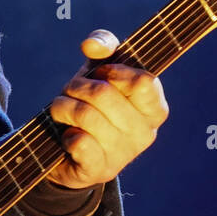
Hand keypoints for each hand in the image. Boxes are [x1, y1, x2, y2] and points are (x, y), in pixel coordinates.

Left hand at [44, 29, 169, 189]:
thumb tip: (92, 45)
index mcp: (154, 109)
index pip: (142, 82)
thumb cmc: (89, 103)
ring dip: (62, 106)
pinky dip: (66, 133)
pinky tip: (68, 136)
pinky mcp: (100, 170)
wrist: (65, 147)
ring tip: (62, 111)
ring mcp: (123, 154)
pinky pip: (80, 143)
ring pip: (85, 115)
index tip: (101, 74)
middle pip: (104, 94)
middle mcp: (144, 133)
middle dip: (76, 86)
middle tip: (71, 92)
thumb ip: (104, 45)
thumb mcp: (98, 70)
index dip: (113, 71)